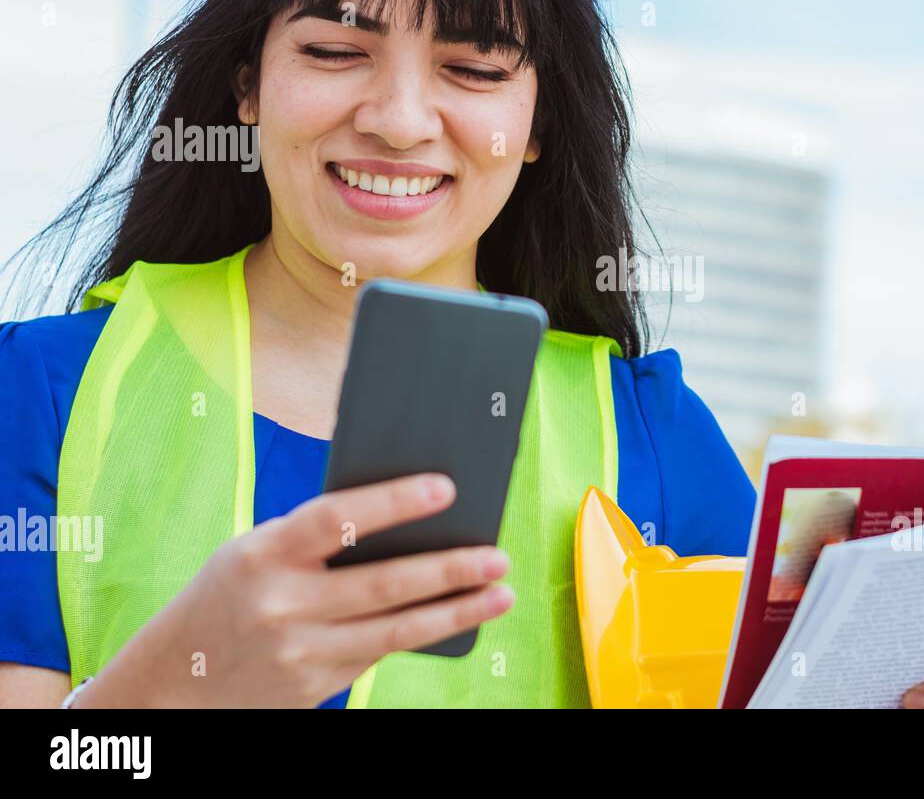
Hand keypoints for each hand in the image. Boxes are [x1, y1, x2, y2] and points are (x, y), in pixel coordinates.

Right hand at [78, 472, 512, 707]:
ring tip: (501, 592)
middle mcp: (281, 604)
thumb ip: (317, 539)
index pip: (338, 518)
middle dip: (450, 569)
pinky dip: (423, 632)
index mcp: (262, 553)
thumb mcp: (255, 552)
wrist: (174, 680)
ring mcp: (299, 651)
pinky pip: (380, 651)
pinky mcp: (314, 685)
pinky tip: (458, 616)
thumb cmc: (232, 592)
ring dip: (457, 610)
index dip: (395, 501)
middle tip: (498, 555)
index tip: (447, 488)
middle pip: (384, 584)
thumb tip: (409, 519)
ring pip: (396, 629)